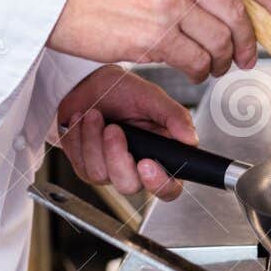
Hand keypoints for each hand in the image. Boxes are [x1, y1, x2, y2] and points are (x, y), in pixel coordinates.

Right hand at [47, 0, 270, 81]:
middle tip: (247, 54)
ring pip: (220, 41)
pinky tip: (191, 67)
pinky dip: (199, 70)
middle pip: (238, 13)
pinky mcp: (154, 36)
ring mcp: (168, 3)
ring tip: (215, 64)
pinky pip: (195, 61)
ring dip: (223, 60)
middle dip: (249, 41)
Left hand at [57, 64, 196, 200]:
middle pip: (129, 185)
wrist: (89, 84)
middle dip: (116, 155)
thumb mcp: (153, 98)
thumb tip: (191, 139)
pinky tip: (83, 122)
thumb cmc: (123, 91)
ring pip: (100, 175)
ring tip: (94, 116)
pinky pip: (81, 165)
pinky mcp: (87, 168)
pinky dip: (80, 139)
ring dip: (94, 140)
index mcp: (160, 154)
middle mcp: (136, 168)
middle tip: (113, 128)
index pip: (169, 187)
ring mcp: (110, 171)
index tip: (147, 164)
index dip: (160, 184)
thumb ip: (174, 117)